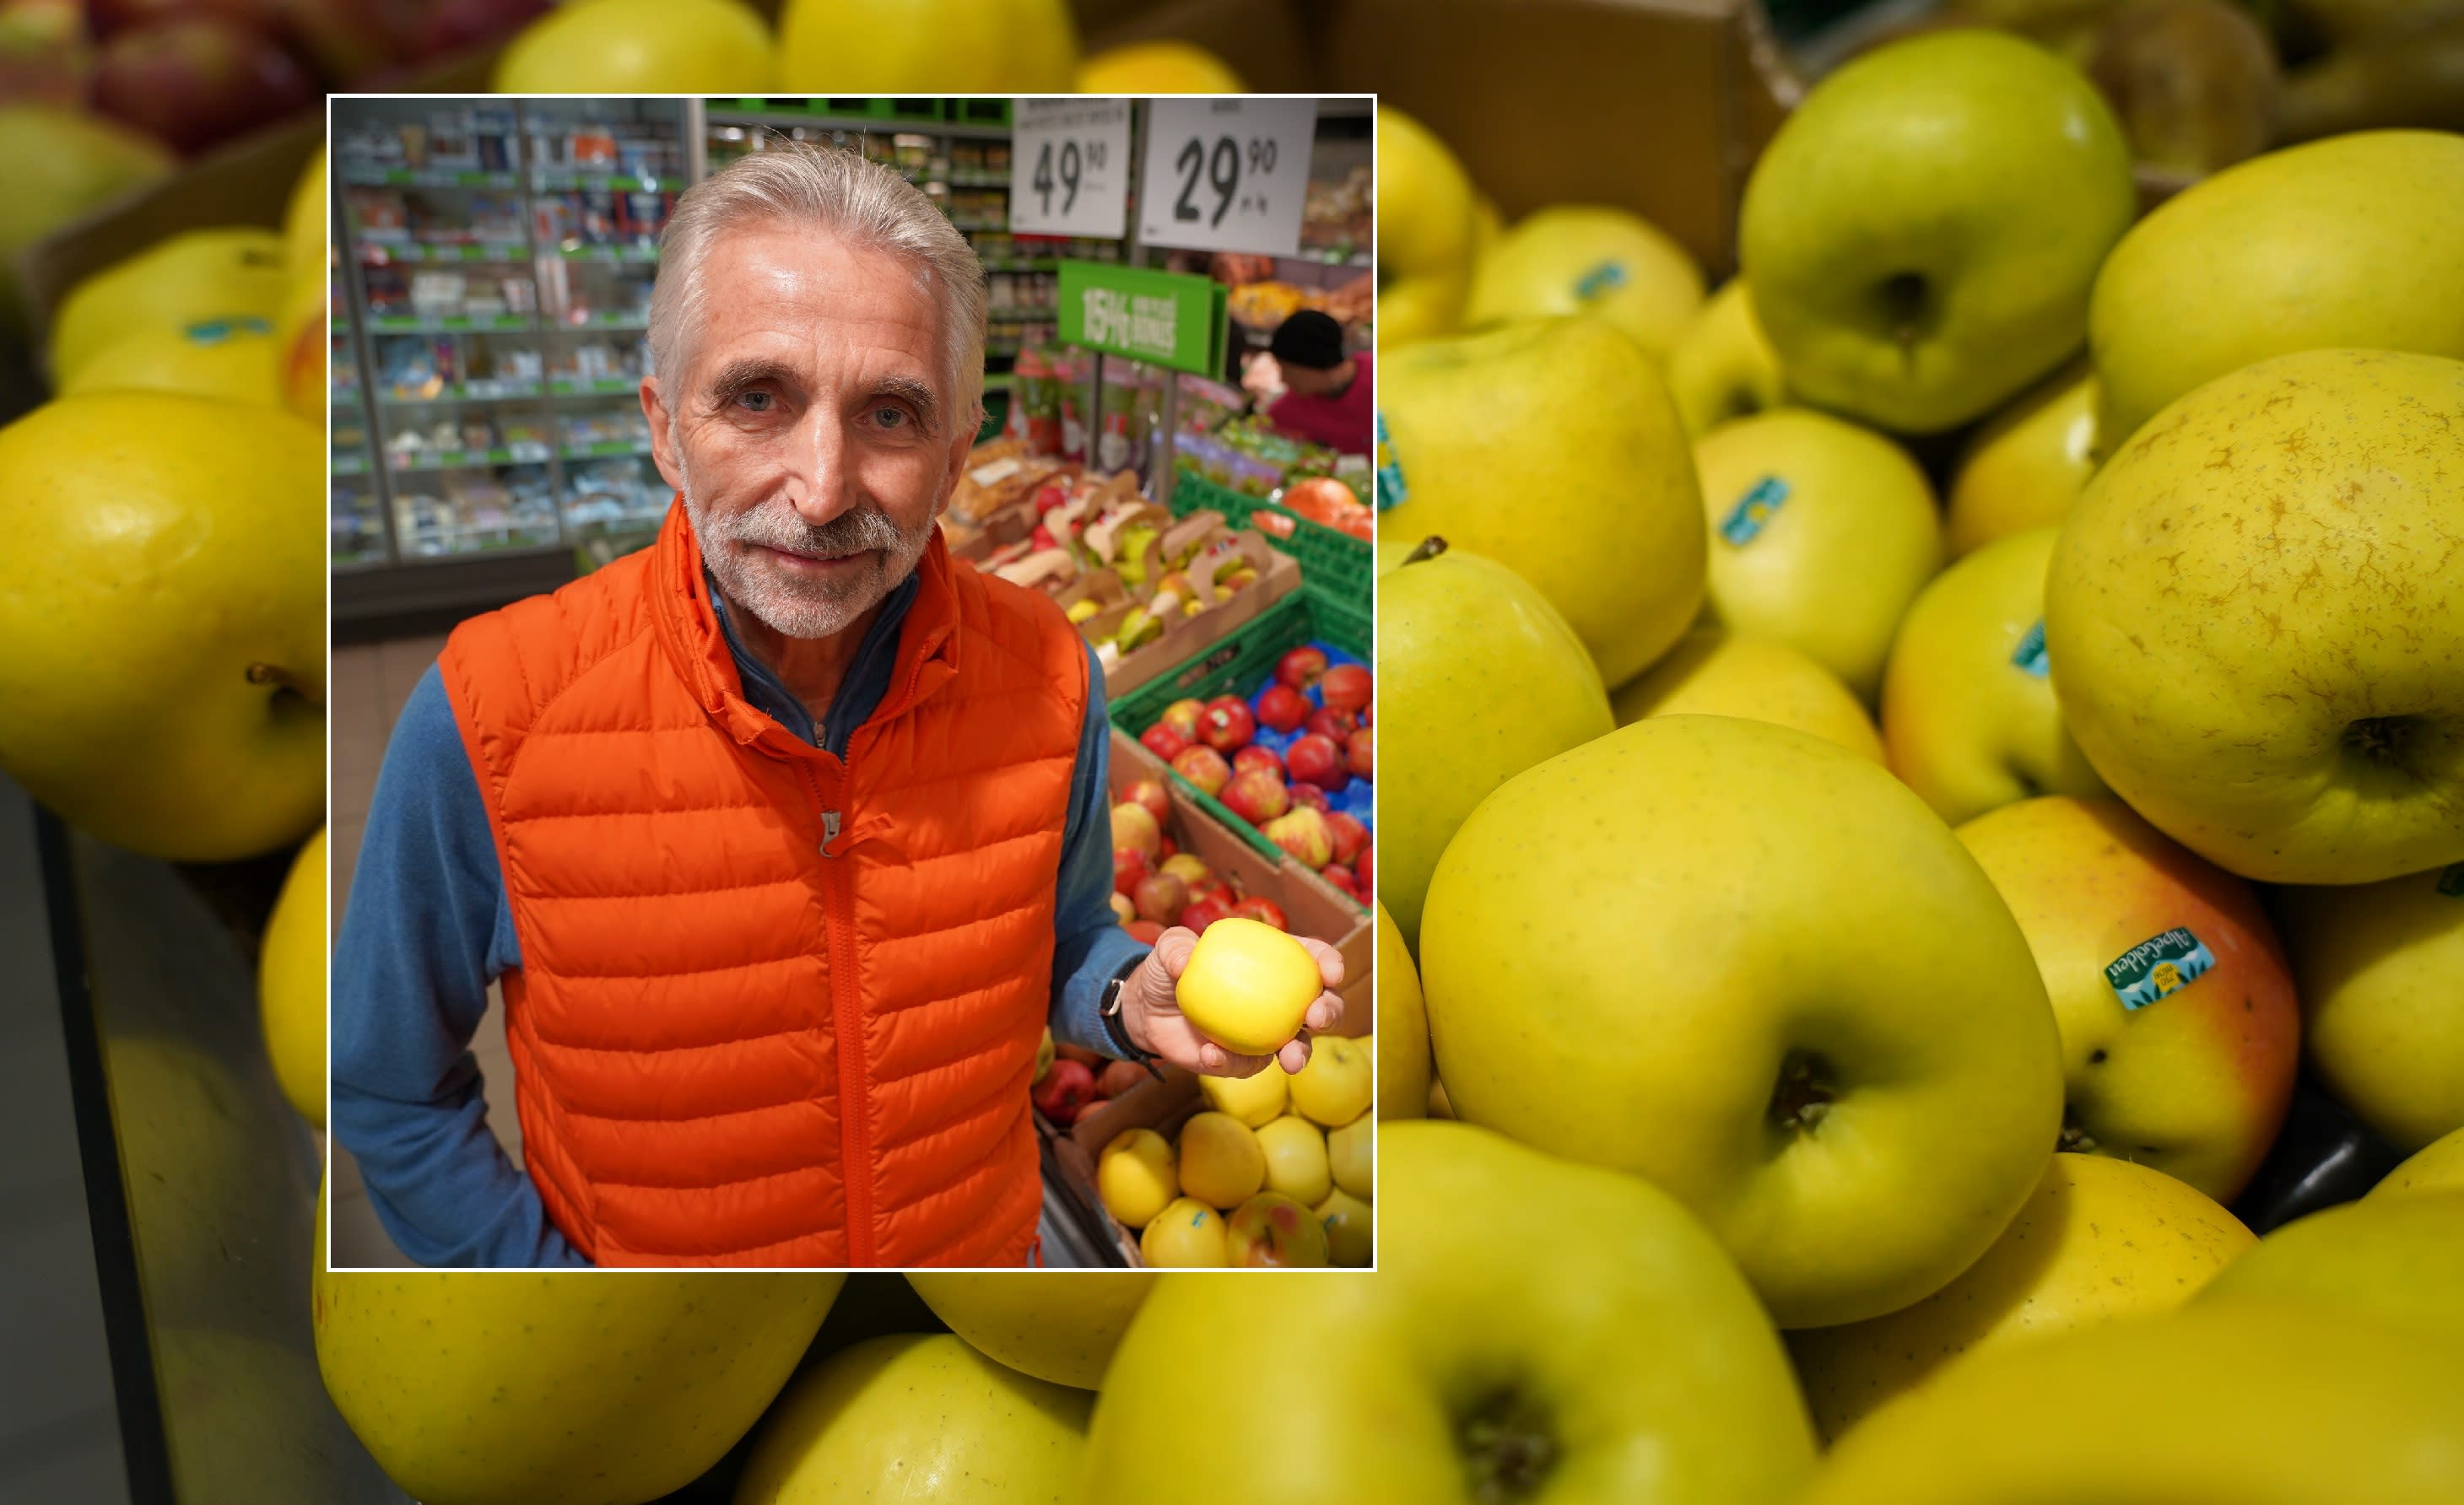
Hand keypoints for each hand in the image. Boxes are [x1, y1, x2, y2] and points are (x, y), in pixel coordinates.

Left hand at [1120, 927, 1344, 1077]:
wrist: (1148, 1008)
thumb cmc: (1170, 968)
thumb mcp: (1170, 948)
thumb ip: (1176, 947)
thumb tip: (1184, 961)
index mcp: (1275, 963)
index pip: (1313, 960)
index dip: (1330, 964)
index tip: (1331, 972)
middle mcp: (1280, 1001)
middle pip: (1321, 1007)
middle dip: (1330, 1012)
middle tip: (1316, 1017)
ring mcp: (1265, 1034)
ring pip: (1296, 1046)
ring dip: (1300, 1053)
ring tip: (1289, 1058)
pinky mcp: (1242, 1060)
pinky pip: (1245, 1065)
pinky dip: (1230, 1061)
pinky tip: (1211, 1053)